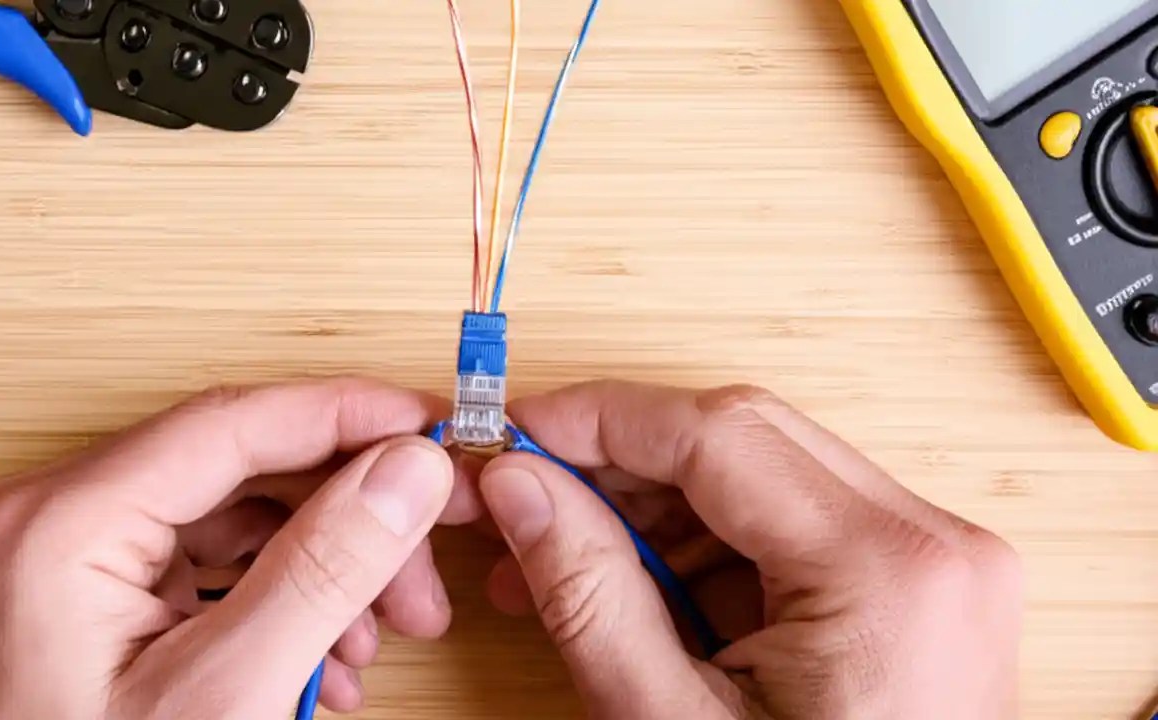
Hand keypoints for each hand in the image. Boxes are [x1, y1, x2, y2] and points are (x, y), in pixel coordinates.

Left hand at [0, 379, 455, 718]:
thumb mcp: (223, 697)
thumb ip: (322, 571)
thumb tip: (406, 473)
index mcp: (55, 526)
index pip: (234, 423)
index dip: (350, 417)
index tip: (431, 430)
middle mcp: (39, 520)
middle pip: (237, 471)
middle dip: (344, 519)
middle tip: (420, 567)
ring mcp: (51, 558)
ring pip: (226, 519)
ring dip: (316, 568)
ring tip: (372, 638)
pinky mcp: (71, 595)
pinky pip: (193, 564)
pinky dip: (266, 599)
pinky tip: (318, 657)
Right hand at [472, 381, 1021, 719]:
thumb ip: (589, 592)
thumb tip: (520, 488)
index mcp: (884, 572)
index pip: (717, 433)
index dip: (598, 420)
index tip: (516, 435)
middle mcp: (930, 545)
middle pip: (741, 439)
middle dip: (618, 462)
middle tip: (528, 492)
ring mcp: (932, 563)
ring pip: (760, 475)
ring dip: (654, 508)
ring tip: (562, 561)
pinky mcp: (914, 586)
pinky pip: (789, 526)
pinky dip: (704, 548)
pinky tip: (632, 587)